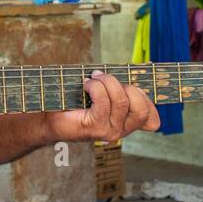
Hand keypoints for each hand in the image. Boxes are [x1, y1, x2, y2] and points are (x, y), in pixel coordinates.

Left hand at [43, 70, 159, 142]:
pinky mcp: (95, 128)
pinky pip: (104, 102)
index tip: (132, 83)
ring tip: (92, 79)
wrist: (51, 118)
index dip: (148, 101)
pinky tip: (86, 85)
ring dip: (107, 82)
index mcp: (127, 124)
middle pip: (140, 107)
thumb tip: (135, 70)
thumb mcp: (103, 92)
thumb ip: (120, 87)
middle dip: (126, 86)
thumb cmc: (76, 102)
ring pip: (122, 101)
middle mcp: (122, 131)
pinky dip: (95, 88)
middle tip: (105, 79)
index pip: (152, 120)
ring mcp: (110, 131)